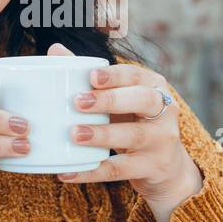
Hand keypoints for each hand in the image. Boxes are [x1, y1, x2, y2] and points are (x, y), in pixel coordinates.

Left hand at [48, 42, 203, 221]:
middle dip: (110, 100)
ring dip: (102, 135)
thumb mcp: (120, 99)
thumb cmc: (134, 122)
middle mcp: (165, 111)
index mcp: (155, 87)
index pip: (136, 75)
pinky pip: (121, 170)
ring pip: (133, 135)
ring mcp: (162, 141)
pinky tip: (68, 172)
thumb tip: (55, 49)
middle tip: (78, 102)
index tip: (90, 76)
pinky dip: (93, 172)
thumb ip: (90, 77)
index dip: (114, 75)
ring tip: (74, 135)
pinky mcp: (153, 167)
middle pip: (142, 100)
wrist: (167, 167)